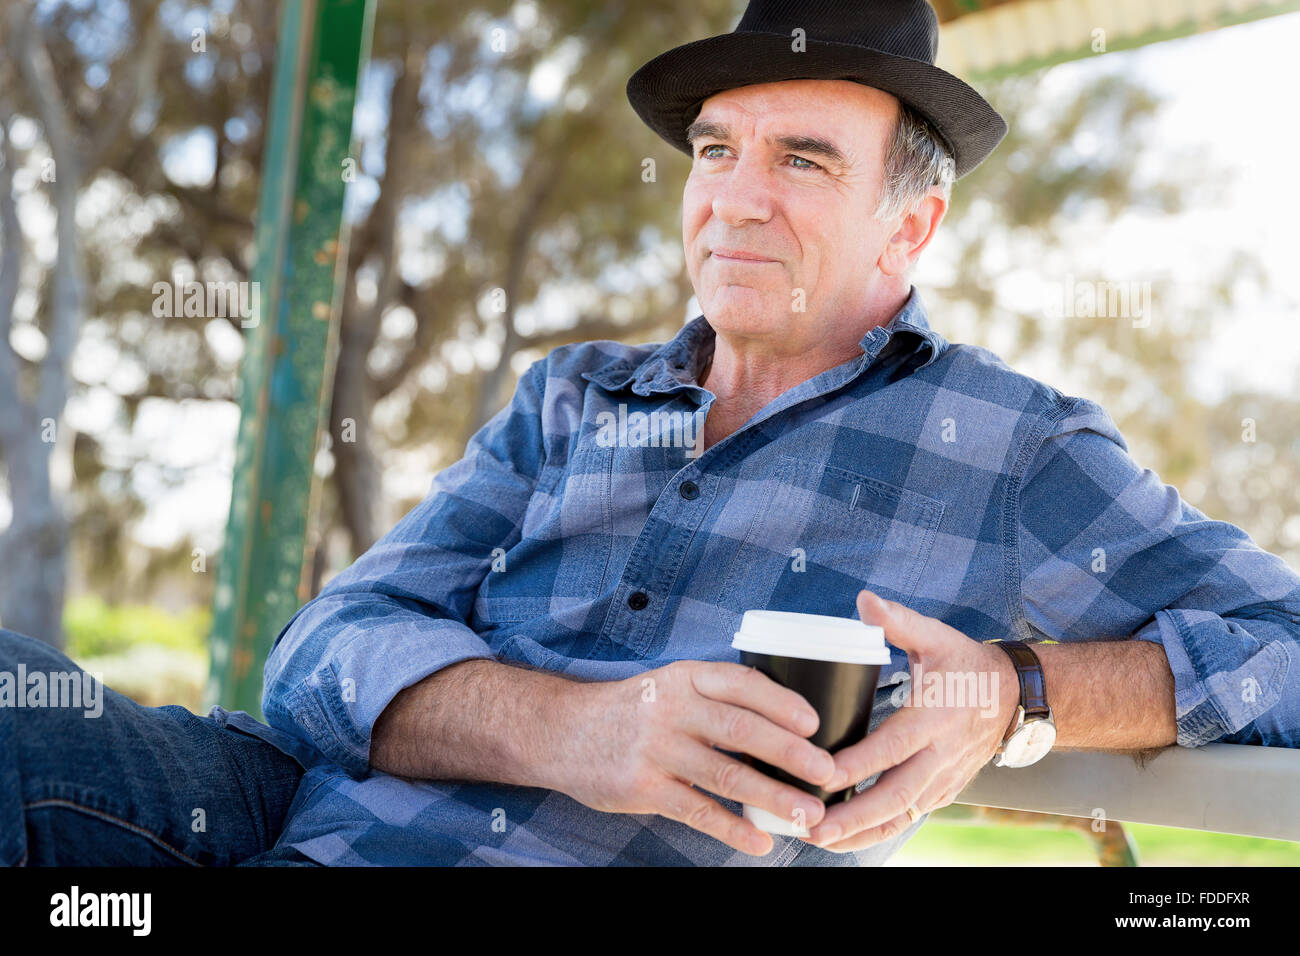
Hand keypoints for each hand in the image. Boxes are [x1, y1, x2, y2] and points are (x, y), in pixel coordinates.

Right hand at [550, 660, 837, 855]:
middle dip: (790, 753)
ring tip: (808, 814)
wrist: (562, 731)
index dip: (782, 703)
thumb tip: (784, 721)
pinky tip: (760, 842)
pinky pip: (697, 811)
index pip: (742, 684)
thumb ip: (716, 697)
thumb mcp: (670, 685)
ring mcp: (656, 748)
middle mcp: (672, 708)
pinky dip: (732, 828)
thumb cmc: (632, 710)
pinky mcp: (643, 786)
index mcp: (685, 677)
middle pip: (741, 730)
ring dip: (772, 797)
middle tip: (827, 771)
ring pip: (726, 774)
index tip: (816, 723)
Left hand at [802, 589, 1018, 852]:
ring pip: (900, 816)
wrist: (1015, 696)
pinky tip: (843, 837)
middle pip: (894, 796)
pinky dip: (876, 831)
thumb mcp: (936, 635)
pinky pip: (908, 817)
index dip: (855, 764)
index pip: (890, 748)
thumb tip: (864, 600)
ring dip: (860, 833)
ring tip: (817, 839)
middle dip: (851, 817)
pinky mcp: (942, 791)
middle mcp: (939, 756)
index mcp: (933, 718)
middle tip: (810, 826)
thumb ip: (898, 620)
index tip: (818, 774)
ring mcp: (943, 779)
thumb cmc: (967, 664)